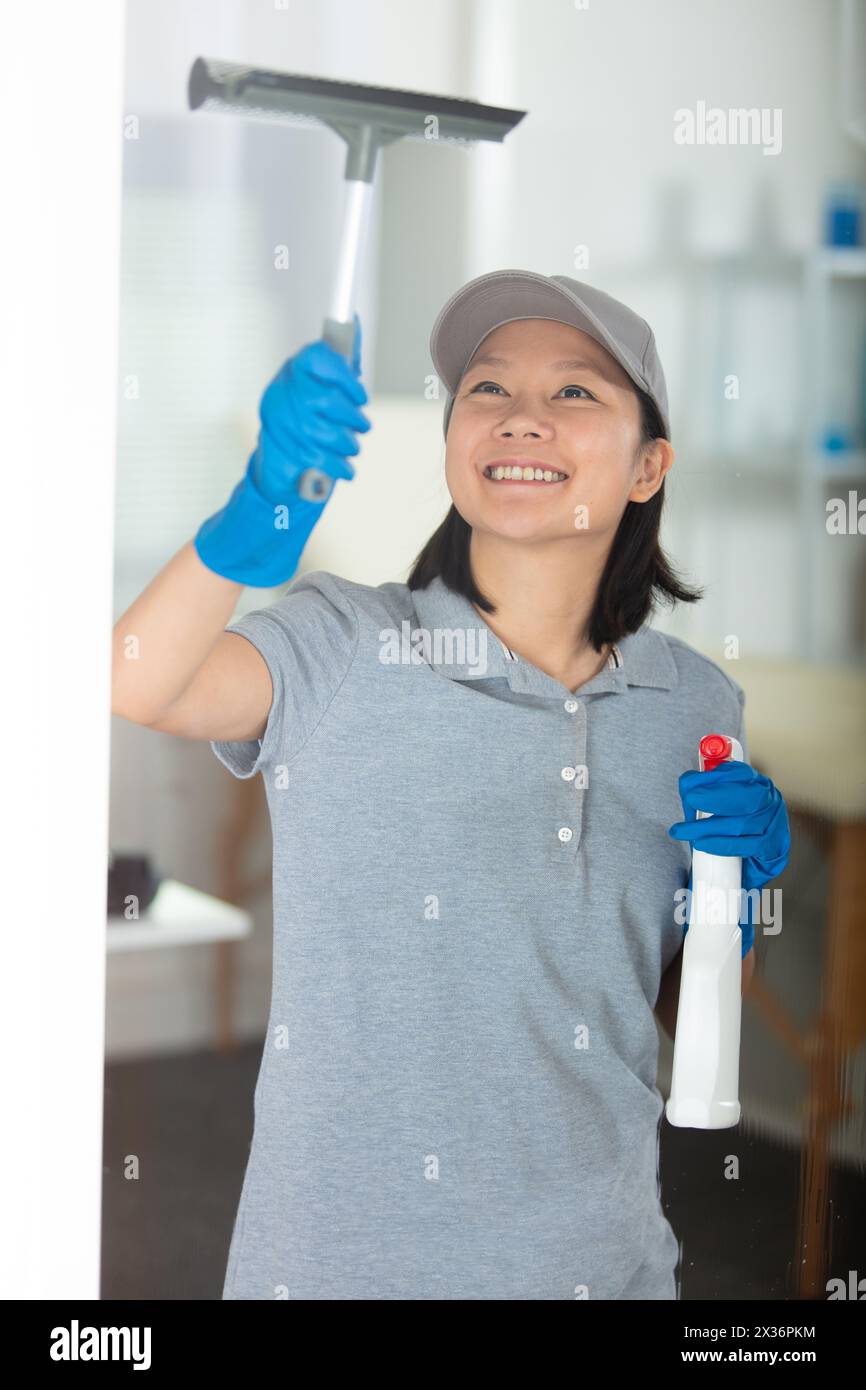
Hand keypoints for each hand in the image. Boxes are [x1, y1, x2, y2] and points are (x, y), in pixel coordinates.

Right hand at [193, 315, 370, 586]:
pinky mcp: (282, 457)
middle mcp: (281, 397)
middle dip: (352, 418)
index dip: (344, 376)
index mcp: (291, 374)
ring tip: (351, 448)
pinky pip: (320, 461)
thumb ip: (339, 363)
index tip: (359, 394)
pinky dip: (339, 467)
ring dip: (348, 444)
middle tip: (361, 427)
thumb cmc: (307, 427)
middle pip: (326, 401)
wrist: (277, 474)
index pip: (317, 359)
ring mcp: (279, 428)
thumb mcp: (321, 390)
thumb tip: (354, 321)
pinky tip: (345, 469)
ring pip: (326, 433)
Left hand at [669, 759, 790, 956]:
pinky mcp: (775, 849)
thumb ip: (704, 795)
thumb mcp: (717, 809)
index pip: (740, 774)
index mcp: (757, 785)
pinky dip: (722, 845)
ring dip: (708, 826)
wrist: (750, 867)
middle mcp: (771, 802)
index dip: (715, 776)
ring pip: (743, 823)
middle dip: (715, 796)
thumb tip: (687, 784)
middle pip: (748, 796)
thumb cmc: (731, 831)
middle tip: (690, 799)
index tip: (689, 781)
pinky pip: (749, 846)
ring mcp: (776, 825)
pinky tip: (702, 845)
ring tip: (682, 831)